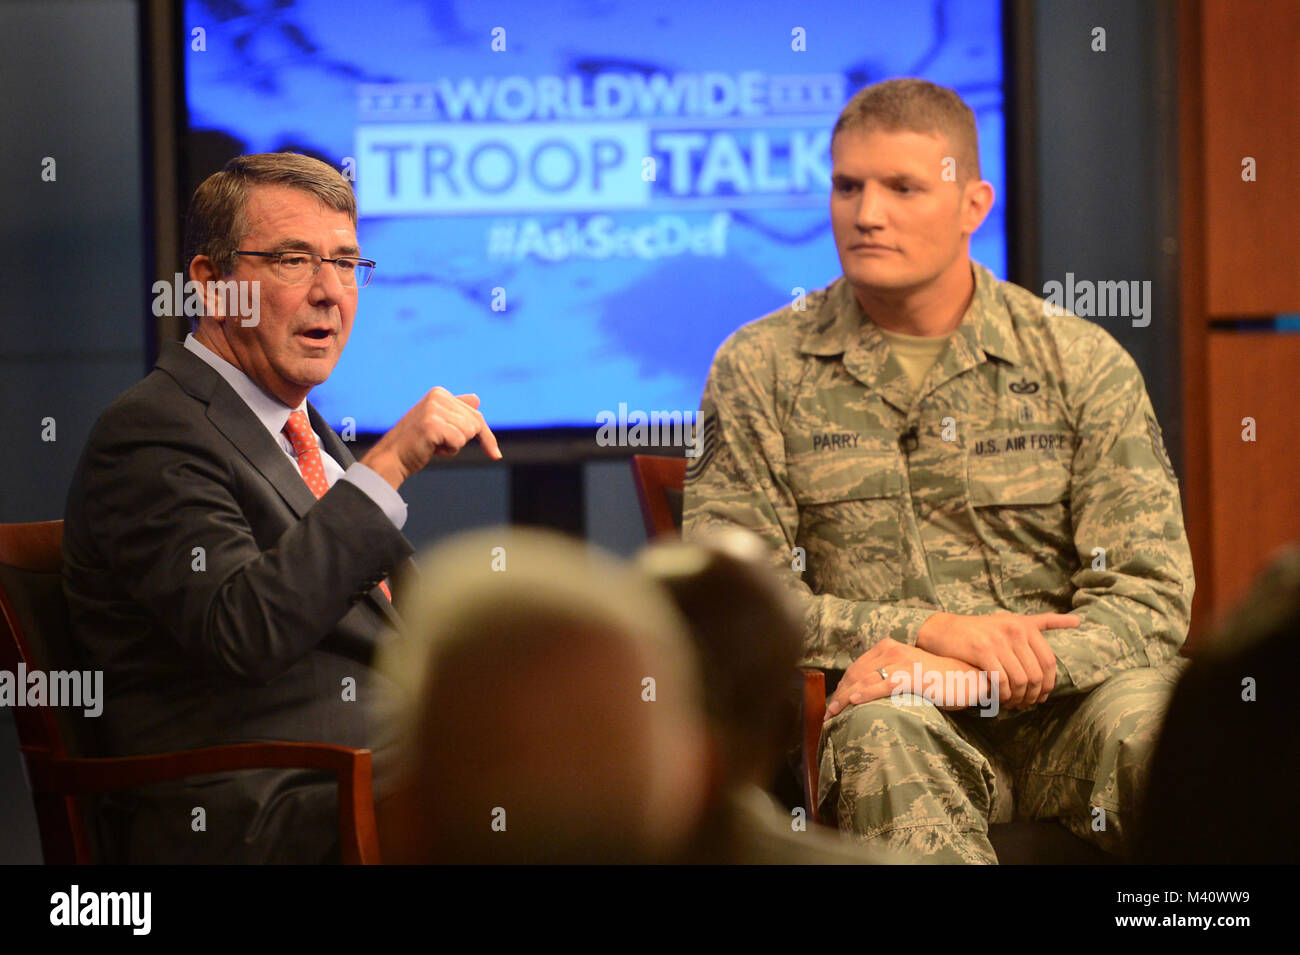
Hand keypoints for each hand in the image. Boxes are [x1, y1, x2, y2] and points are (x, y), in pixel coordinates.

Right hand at [361, 388, 501, 489]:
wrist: (391, 458)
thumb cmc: (416, 443)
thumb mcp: (438, 422)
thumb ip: (456, 410)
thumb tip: (477, 399)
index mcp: (440, 393)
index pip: (477, 414)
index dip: (483, 435)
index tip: (492, 453)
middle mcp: (437, 396)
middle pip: (476, 423)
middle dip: (463, 440)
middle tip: (438, 442)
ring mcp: (433, 409)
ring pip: (469, 432)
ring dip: (454, 445)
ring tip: (432, 444)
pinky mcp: (432, 424)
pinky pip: (459, 442)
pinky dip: (449, 451)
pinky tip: (431, 448)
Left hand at [824, 638, 987, 720]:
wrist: (968, 679)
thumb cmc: (937, 681)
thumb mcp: (907, 674)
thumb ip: (887, 678)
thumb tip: (863, 697)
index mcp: (887, 647)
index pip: (856, 669)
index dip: (841, 688)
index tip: (831, 706)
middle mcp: (892, 649)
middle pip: (856, 674)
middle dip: (839, 695)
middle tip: (827, 715)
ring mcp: (902, 660)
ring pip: (865, 678)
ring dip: (845, 698)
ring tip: (834, 714)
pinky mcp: (913, 674)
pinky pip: (884, 684)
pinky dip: (866, 693)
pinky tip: (853, 702)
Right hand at [915, 612, 1077, 708]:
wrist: (943, 630)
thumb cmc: (980, 630)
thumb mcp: (1012, 620)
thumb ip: (1043, 622)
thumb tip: (1078, 621)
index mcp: (1025, 625)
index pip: (1049, 661)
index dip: (1048, 684)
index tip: (1041, 697)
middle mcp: (1014, 630)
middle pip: (1036, 674)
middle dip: (1033, 695)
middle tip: (1025, 704)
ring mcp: (998, 640)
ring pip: (1020, 681)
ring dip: (1018, 699)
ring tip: (1013, 704)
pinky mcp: (982, 650)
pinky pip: (1002, 681)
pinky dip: (1003, 696)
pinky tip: (999, 699)